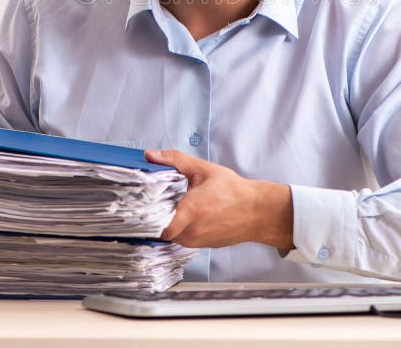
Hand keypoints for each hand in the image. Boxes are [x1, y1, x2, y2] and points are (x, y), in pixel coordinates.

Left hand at [144, 148, 292, 250]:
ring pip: (172, 236)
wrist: (256, 211)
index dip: (148, 217)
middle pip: (162, 229)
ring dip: (170, 223)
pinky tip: (187, 214)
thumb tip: (151, 155)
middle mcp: (193, 231)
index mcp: (191, 210)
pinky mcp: (202, 246)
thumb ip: (175, 160)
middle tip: (158, 201)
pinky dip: (181, 228)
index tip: (144, 206)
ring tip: (175, 206)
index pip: (159, 226)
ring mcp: (197, 241)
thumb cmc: (233, 191)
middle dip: (158, 216)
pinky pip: (183, 239)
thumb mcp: (203, 169)